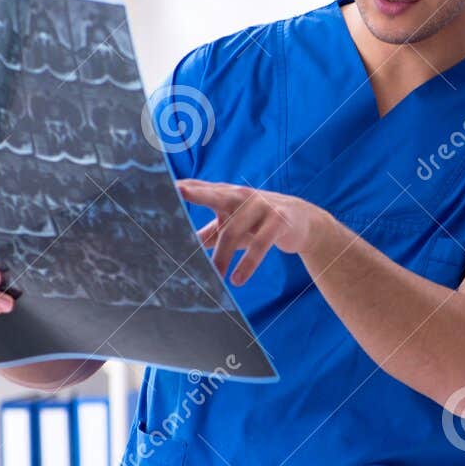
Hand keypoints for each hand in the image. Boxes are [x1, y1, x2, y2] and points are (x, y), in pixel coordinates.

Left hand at [176, 179, 328, 284]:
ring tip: (214, 276)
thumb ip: (209, 232)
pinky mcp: (279, 221)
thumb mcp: (234, 224)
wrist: (302, 222)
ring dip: (222, 256)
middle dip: (197, 193)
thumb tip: (180, 245)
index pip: (201, 188)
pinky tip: (237, 280)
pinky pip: (260, 244)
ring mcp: (262, 206)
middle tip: (179, 192)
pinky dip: (248, 264)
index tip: (162, 185)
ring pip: (234, 231)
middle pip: (216, 195)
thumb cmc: (259, 221)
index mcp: (227, 195)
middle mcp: (242, 196)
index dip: (183, 188)